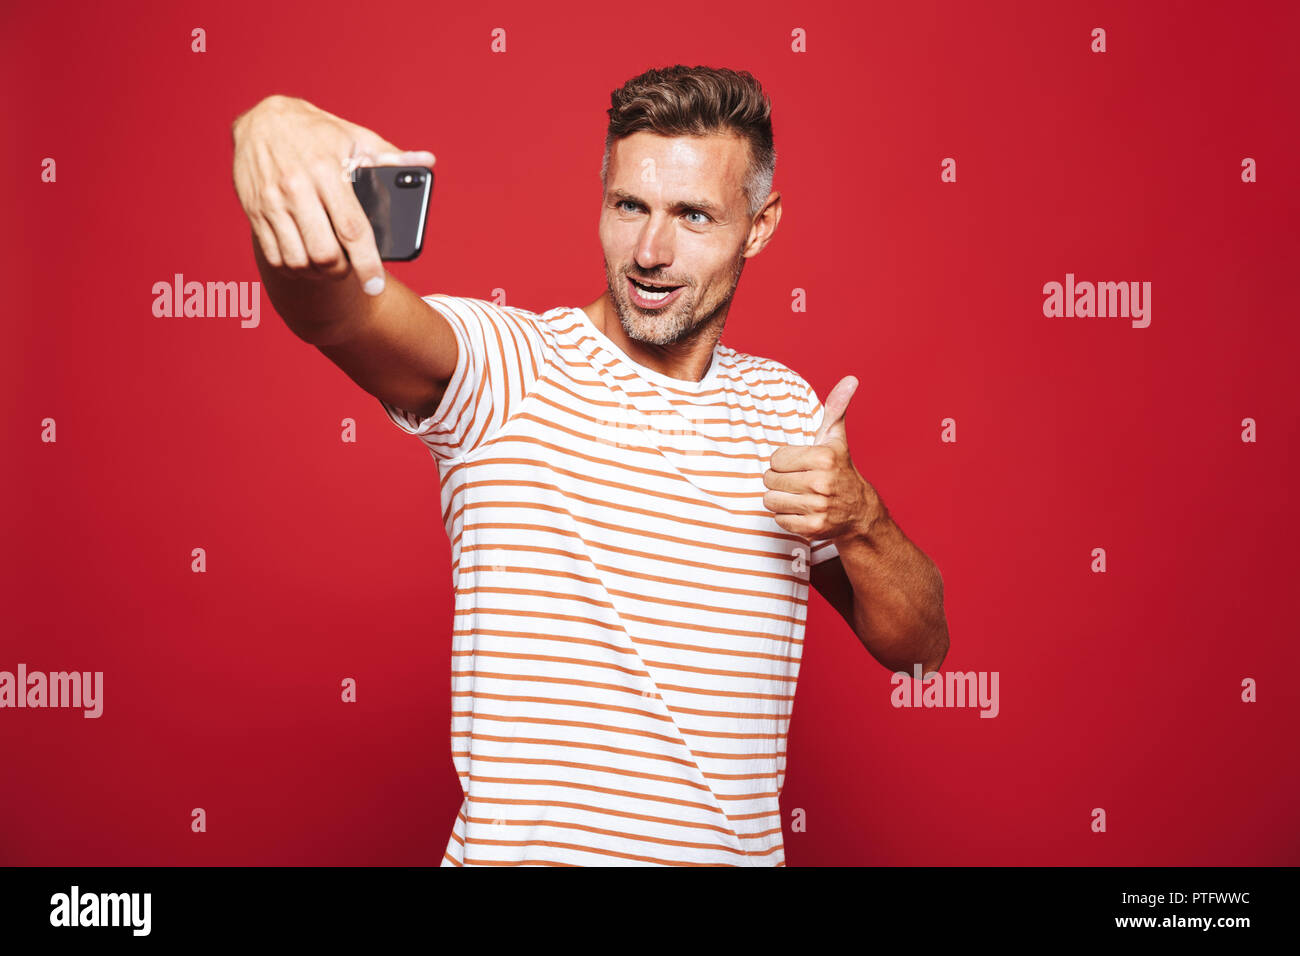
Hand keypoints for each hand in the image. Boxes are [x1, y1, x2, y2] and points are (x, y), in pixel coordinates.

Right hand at [230, 94, 434, 294]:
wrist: (261, 120)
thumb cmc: (316, 132)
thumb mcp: (355, 136)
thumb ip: (391, 156)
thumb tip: (427, 162)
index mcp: (326, 170)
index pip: (352, 229)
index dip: (366, 264)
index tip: (375, 285)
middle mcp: (297, 188)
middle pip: (324, 254)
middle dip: (342, 271)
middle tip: (350, 268)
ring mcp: (272, 202)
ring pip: (298, 260)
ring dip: (317, 272)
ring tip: (328, 264)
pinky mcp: (255, 212)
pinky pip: (274, 256)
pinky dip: (293, 268)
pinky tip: (305, 259)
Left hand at [761, 375, 883, 541]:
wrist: (858, 511)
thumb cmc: (839, 469)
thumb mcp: (836, 438)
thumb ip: (836, 407)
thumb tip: (850, 379)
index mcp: (824, 458)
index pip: (775, 459)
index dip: (784, 462)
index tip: (801, 464)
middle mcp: (822, 483)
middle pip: (770, 480)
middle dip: (780, 480)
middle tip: (799, 481)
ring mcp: (817, 507)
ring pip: (770, 500)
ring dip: (781, 499)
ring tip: (799, 496)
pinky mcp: (812, 528)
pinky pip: (778, 520)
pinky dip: (786, 517)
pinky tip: (802, 510)